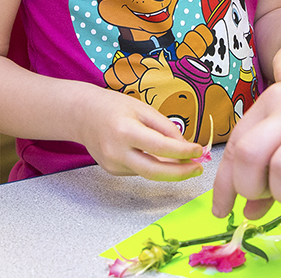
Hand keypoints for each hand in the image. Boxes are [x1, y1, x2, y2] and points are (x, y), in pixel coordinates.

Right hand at [76, 88, 206, 180]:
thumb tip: (184, 146)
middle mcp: (116, 151)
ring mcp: (112, 164)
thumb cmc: (113, 106)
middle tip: (198, 168)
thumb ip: (164, 127)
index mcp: (125, 130)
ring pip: (148, 173)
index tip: (198, 150)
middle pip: (154, 171)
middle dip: (180, 173)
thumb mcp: (142, 108)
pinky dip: (151, 164)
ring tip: (184, 161)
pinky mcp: (111, 170)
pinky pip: (138, 170)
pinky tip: (153, 154)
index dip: (182, 152)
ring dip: (168, 170)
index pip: (160, 147)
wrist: (82, 114)